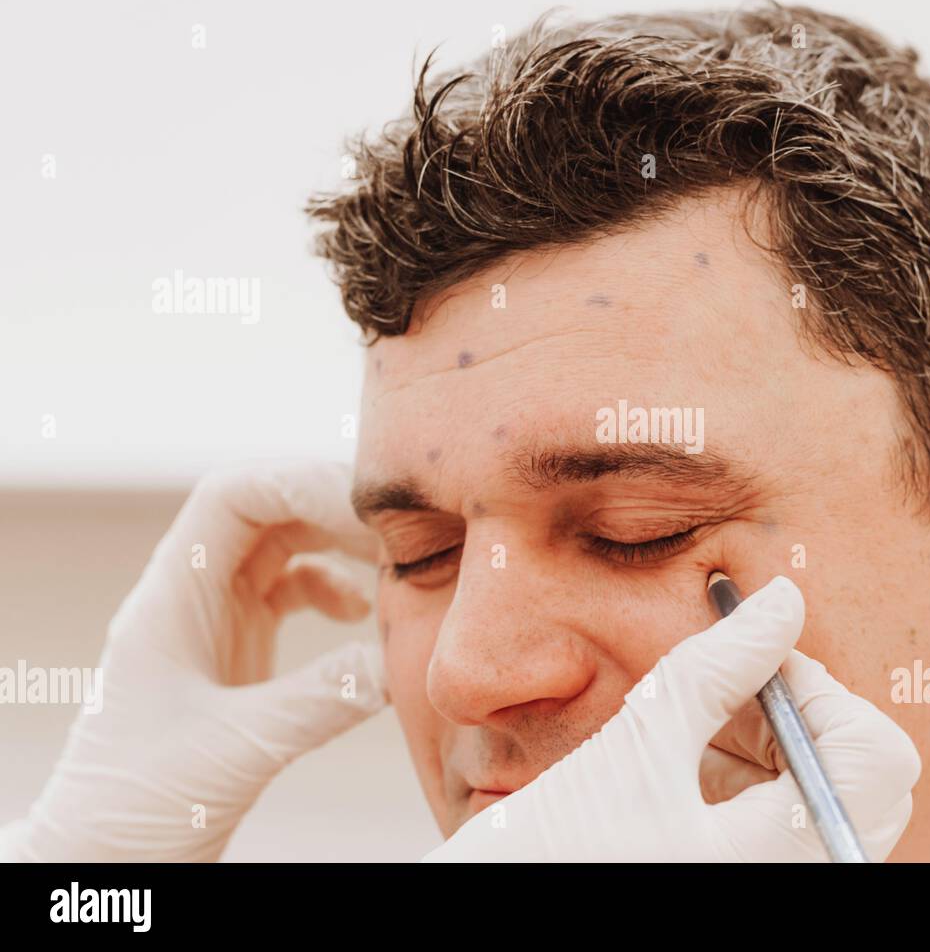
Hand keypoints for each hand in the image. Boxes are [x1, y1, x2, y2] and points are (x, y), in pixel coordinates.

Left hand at [0, 463, 386, 861]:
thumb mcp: (237, 749)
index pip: (234, 494)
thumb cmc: (135, 808)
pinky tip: (363, 617)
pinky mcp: (236, 652)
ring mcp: (214, 621)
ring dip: (343, 545)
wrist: (103, 863)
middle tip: (408, 536)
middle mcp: (191, 595)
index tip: (374, 513)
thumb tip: (404, 659)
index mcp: (171, 597)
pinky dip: (337, 589)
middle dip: (339, 509)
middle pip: (270, 508)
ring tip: (397, 567)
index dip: (304, 484)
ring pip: (286, 545)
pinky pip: (294, 589)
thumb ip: (320, 700)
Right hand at [425, 575, 919, 861]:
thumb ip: (719, 667)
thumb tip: (781, 603)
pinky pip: (798, 832)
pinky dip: (766, 787)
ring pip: (836, 806)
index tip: (756, 660)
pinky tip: (703, 762)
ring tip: (709, 722)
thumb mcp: (636, 747)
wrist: (507, 900)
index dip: (819, 690)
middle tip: (737, 690)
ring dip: (786, 749)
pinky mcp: (751, 883)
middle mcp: (798, 883)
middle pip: (871, 786)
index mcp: (780, 858)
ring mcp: (776, 888)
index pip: (876, 757)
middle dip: (810, 719)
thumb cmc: (553, 851)